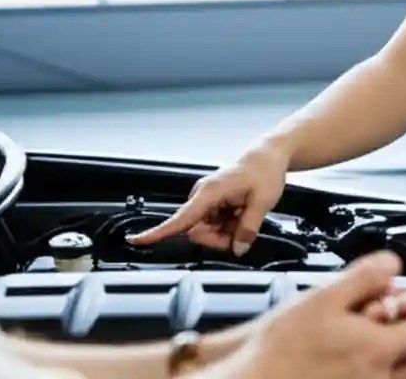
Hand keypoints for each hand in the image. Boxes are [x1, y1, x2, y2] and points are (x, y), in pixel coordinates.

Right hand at [126, 145, 289, 253]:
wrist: (268, 156)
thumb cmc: (264, 171)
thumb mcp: (262, 201)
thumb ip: (248, 228)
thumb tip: (238, 249)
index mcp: (209, 192)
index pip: (179, 218)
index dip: (158, 232)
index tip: (137, 240)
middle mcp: (203, 196)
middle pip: (198, 233)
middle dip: (220, 239)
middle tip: (244, 228)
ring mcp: (207, 201)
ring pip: (207, 232)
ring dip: (226, 233)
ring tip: (245, 216)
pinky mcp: (213, 204)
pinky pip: (215, 226)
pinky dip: (229, 227)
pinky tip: (241, 214)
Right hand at [199, 251, 405, 378]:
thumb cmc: (281, 344)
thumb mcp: (323, 296)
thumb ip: (365, 277)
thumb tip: (394, 265)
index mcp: (378, 349)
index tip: (401, 302)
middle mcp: (379, 378)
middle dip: (403, 336)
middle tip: (381, 321)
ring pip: (398, 378)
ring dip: (391, 359)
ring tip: (365, 345)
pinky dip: (373, 374)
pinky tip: (348, 363)